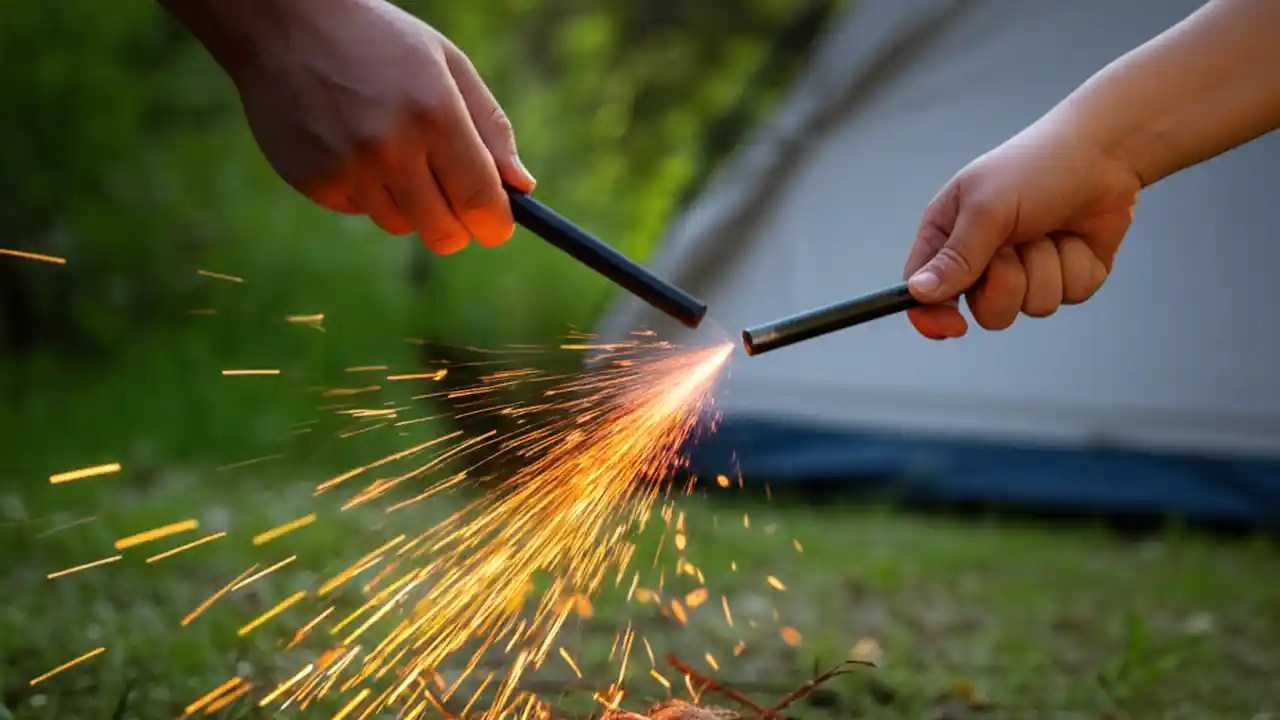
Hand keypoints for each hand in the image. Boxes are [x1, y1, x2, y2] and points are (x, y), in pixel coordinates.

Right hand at [202, 0, 534, 253]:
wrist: (283, 22)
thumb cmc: (379, 41)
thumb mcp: (446, 64)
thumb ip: (490, 127)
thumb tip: (521, 186)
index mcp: (434, 113)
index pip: (480, 200)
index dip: (496, 224)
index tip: (498, 226)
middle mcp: (391, 147)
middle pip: (444, 233)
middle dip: (458, 226)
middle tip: (455, 203)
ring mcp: (349, 168)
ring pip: (402, 225)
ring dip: (410, 205)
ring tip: (394, 153)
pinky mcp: (315, 181)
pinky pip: (361, 211)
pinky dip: (368, 193)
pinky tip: (354, 147)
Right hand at [903, 119, 1140, 338]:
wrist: (1104, 152)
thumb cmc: (1035, 166)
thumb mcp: (986, 207)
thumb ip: (955, 256)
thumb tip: (918, 293)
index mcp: (950, 239)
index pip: (926, 293)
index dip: (933, 317)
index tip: (954, 326)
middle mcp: (985, 262)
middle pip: (986, 311)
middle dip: (1008, 281)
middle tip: (1016, 242)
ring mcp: (1028, 273)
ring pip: (1033, 307)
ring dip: (1046, 266)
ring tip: (1049, 229)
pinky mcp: (1067, 278)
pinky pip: (1070, 295)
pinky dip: (1076, 264)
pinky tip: (1075, 235)